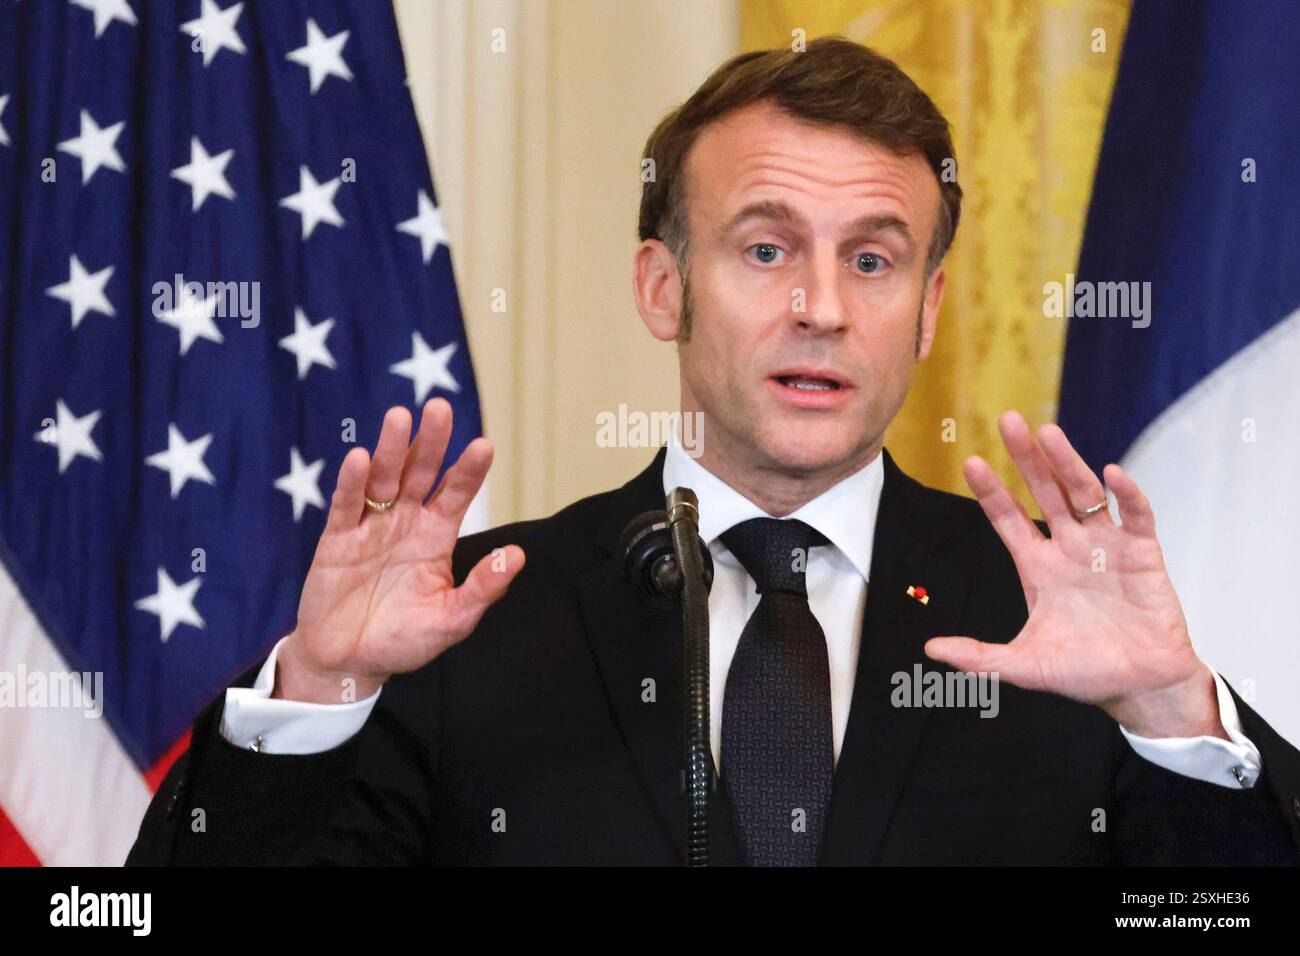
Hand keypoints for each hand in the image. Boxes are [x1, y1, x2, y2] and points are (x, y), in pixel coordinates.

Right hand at [275, 399, 524, 703]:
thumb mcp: (452, 620)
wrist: (350, 663)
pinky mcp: (338, 540)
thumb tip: (518, 555)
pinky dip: (352, 483)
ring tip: (400, 418)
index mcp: (436, 536)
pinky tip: (360, 458)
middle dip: (430, 441)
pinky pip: (346, 506)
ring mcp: (371, 527)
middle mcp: (405, 522)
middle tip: (439, 408)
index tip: (484, 445)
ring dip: (391, 449)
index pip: (456, 493)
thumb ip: (482, 589)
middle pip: (420, 472)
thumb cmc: (405, 640)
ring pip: (383, 479)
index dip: (468, 470)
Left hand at [924, 411, 1223, 739]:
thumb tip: (930, 650)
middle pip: (1044, 492)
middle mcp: (1069, 548)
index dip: (990, 490)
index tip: (971, 461)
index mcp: (1037, 567)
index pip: (1007, 518)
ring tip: (1049, 434)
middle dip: (1026, 458)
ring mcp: (1106, 547)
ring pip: (1084, 494)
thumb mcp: (1023, 666)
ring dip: (1068, 463)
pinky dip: (1127, 494)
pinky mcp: (1143, 554)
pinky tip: (1112, 473)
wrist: (1141, 687)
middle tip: (1008, 420)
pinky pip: (1135, 516)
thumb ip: (978, 657)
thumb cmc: (1086, 673)